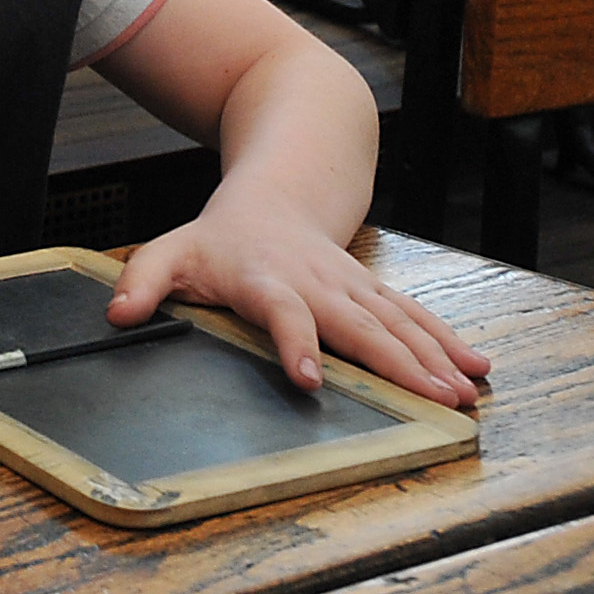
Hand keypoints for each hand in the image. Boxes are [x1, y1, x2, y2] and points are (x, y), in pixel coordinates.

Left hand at [106, 200, 490, 408]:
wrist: (276, 191)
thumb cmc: (219, 237)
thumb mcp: (170, 253)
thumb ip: (142, 282)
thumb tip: (116, 314)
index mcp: (266, 280)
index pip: (283, 313)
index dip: (296, 343)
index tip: (310, 378)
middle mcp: (318, 283)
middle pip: (361, 326)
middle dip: (400, 365)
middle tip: (435, 402)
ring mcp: (352, 286)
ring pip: (399, 323)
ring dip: (434, 359)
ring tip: (464, 396)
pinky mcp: (374, 290)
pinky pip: (415, 317)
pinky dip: (448, 342)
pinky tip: (477, 369)